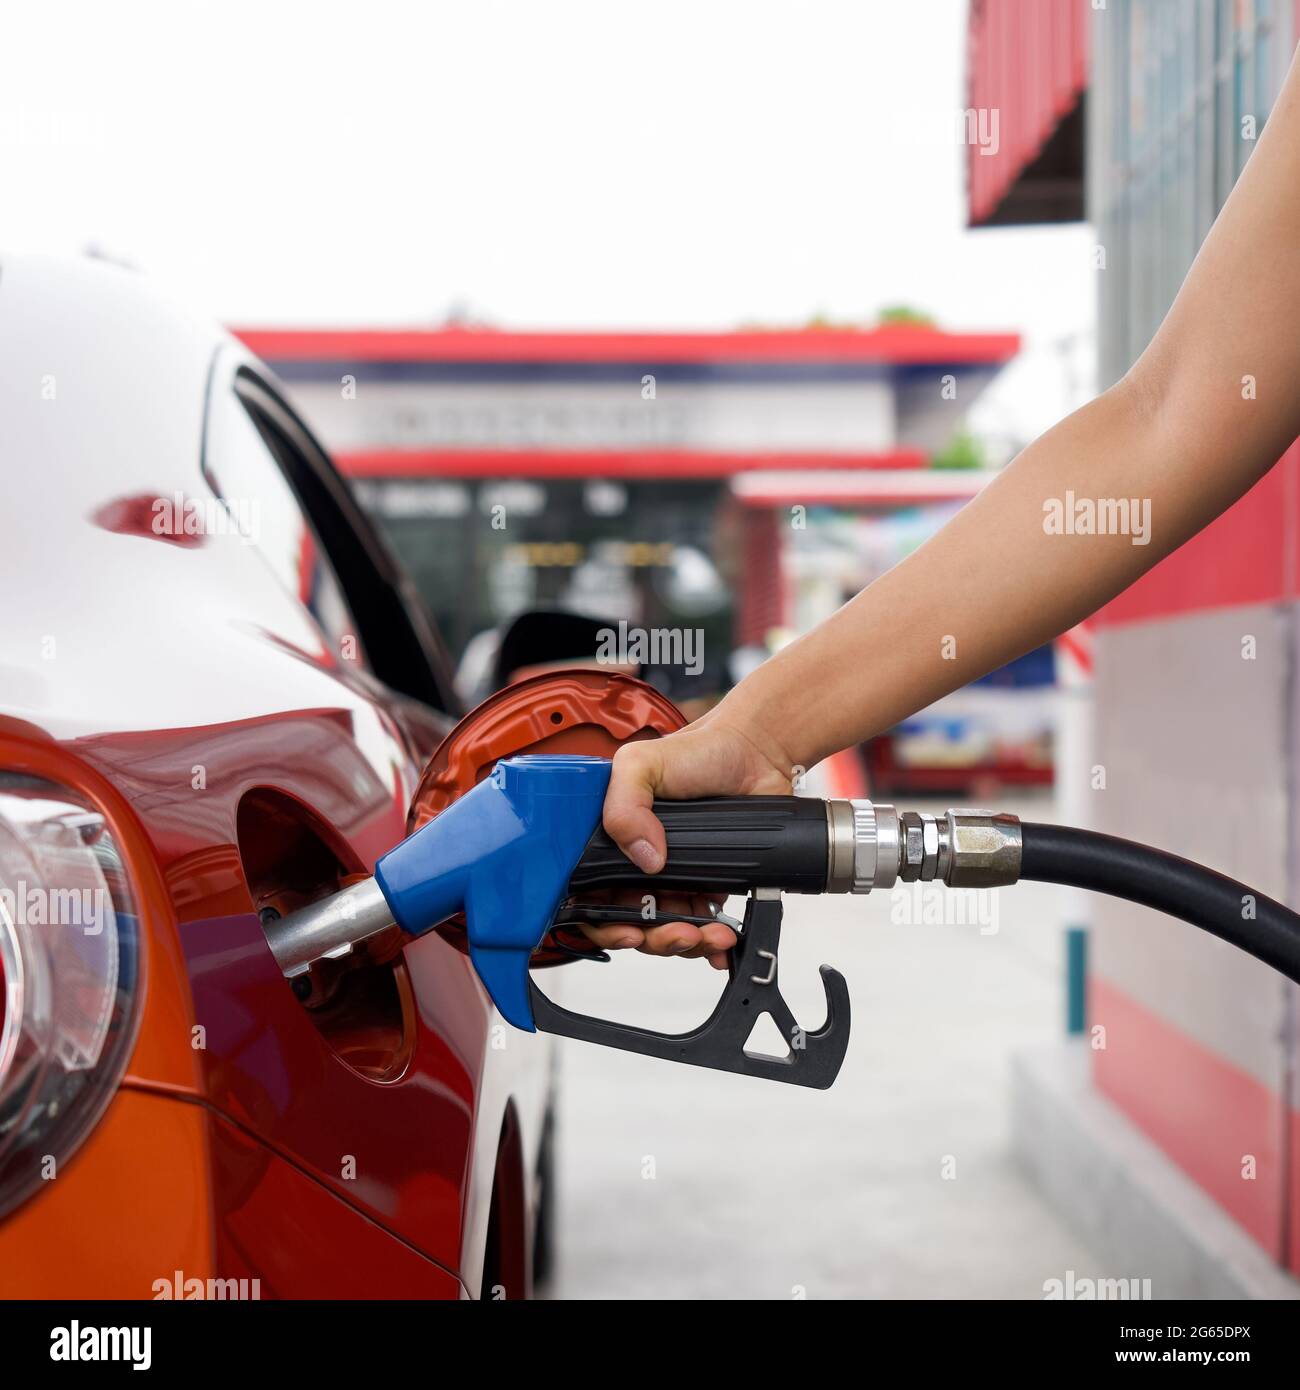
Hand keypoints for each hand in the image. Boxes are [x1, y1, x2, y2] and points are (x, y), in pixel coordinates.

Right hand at [579, 710, 793, 968]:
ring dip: (685, 942)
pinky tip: (720, 940)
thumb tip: (643, 857)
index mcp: (611, 839)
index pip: (591, 895)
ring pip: (666, 929)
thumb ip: (624, 804)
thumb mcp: (641, 763)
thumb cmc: (697, 751)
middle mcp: (636, 862)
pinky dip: (710, 942)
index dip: (604, 922)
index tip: (628, 930)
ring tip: (709, 934)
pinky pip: (702, 926)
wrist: (755, 753)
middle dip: (653, 938)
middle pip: (629, 922)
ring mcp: (673, 877)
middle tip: (677, 932)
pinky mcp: (707, 884)